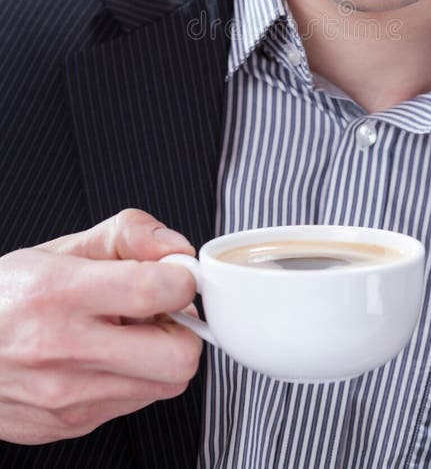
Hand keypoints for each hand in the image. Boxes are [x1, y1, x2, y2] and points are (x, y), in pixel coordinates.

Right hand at [0, 209, 201, 444]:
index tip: (176, 276)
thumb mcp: (63, 248)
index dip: (182, 280)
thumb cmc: (8, 295)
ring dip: (161, 355)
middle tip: (164, 312)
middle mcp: (62, 350)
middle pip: (177, 357)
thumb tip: (178, 250)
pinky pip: (133, 403)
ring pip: (164, 385)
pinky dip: (134, 378)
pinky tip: (107, 357)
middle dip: (184, 330)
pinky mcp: (68, 424)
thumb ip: (129, 235)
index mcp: (59, 293)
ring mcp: (66, 397)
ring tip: (130, 332)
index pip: (154, 290)